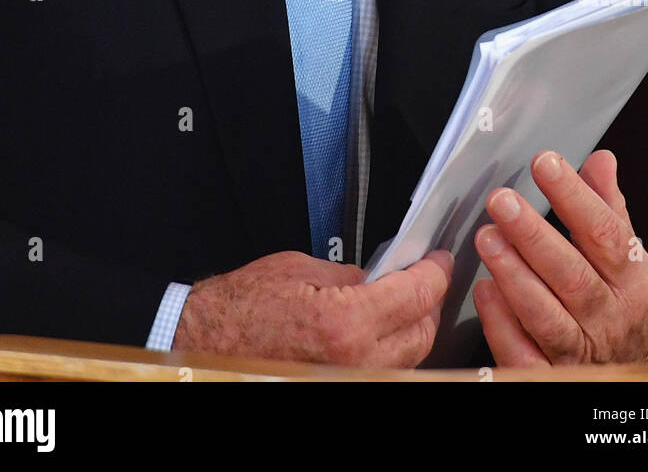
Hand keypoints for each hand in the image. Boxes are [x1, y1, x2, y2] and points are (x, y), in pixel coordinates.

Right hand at [172, 247, 453, 366]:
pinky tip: (385, 331)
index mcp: (345, 324)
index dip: (435, 272)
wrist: (207, 342)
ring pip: (409, 358)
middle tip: (426, 276)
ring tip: (406, 301)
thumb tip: (381, 276)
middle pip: (422, 333)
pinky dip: (392, 351)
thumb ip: (351, 274)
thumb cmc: (241, 307)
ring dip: (414, 328)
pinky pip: (383, 371)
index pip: (417, 296)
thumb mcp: (300, 267)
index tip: (440, 260)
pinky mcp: (337, 388)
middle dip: (430, 301)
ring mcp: (347, 382)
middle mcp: (353, 363)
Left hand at [473, 149, 647, 365]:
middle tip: (501, 200)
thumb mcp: (624, 256)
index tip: (544, 163)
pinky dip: (502, 325)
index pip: (604, 233)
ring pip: (546, 317)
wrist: (628, 373)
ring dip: (514, 275)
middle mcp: (609, 317)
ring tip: (486, 237)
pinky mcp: (551, 376)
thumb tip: (602, 160)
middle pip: (572, 276)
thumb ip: (608, 208)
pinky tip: (484, 291)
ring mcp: (581, 351)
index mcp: (631, 280)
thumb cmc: (618, 303)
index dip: (574, 197)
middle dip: (534, 236)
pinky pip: (524, 355)